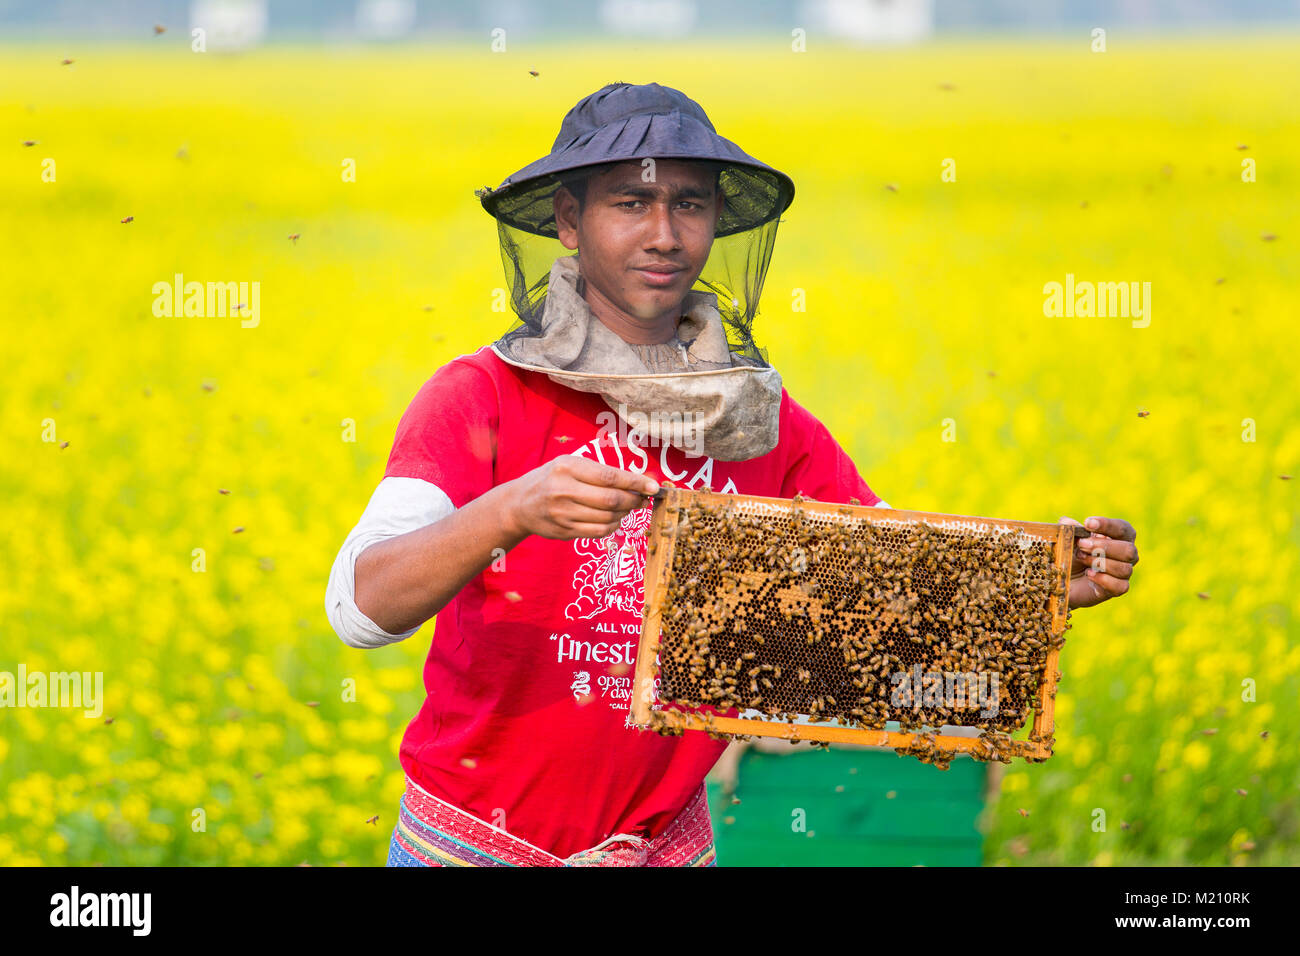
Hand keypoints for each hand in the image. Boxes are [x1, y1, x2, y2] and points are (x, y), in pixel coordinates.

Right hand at [505, 457, 658, 540]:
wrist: (519, 504)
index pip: (609, 476)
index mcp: (567, 468)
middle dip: (633, 500)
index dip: (635, 483)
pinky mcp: (564, 531)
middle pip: (610, 500)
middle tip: (642, 499)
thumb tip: (639, 481)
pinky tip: (615, 519)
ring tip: (627, 507)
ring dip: (624, 514)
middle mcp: (563, 490)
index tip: (654, 487)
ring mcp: (562, 513)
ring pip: (607, 518)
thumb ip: (600, 471)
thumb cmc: (552, 479)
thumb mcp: (570, 465)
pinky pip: (598, 532)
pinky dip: (613, 526)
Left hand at [1059, 515, 1137, 608]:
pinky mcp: (1116, 589)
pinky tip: (1089, 574)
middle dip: (1103, 546)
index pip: (1123, 528)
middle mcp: (1126, 555)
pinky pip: (1120, 586)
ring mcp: (1123, 573)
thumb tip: (1067, 523)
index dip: (1108, 525)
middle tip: (1081, 544)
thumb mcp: (1068, 539)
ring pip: (1124, 569)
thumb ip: (1069, 528)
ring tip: (1081, 558)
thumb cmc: (1071, 554)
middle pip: (1129, 550)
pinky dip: (1103, 579)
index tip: (1088, 523)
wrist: (1064, 579)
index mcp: (1119, 537)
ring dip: (1100, 563)